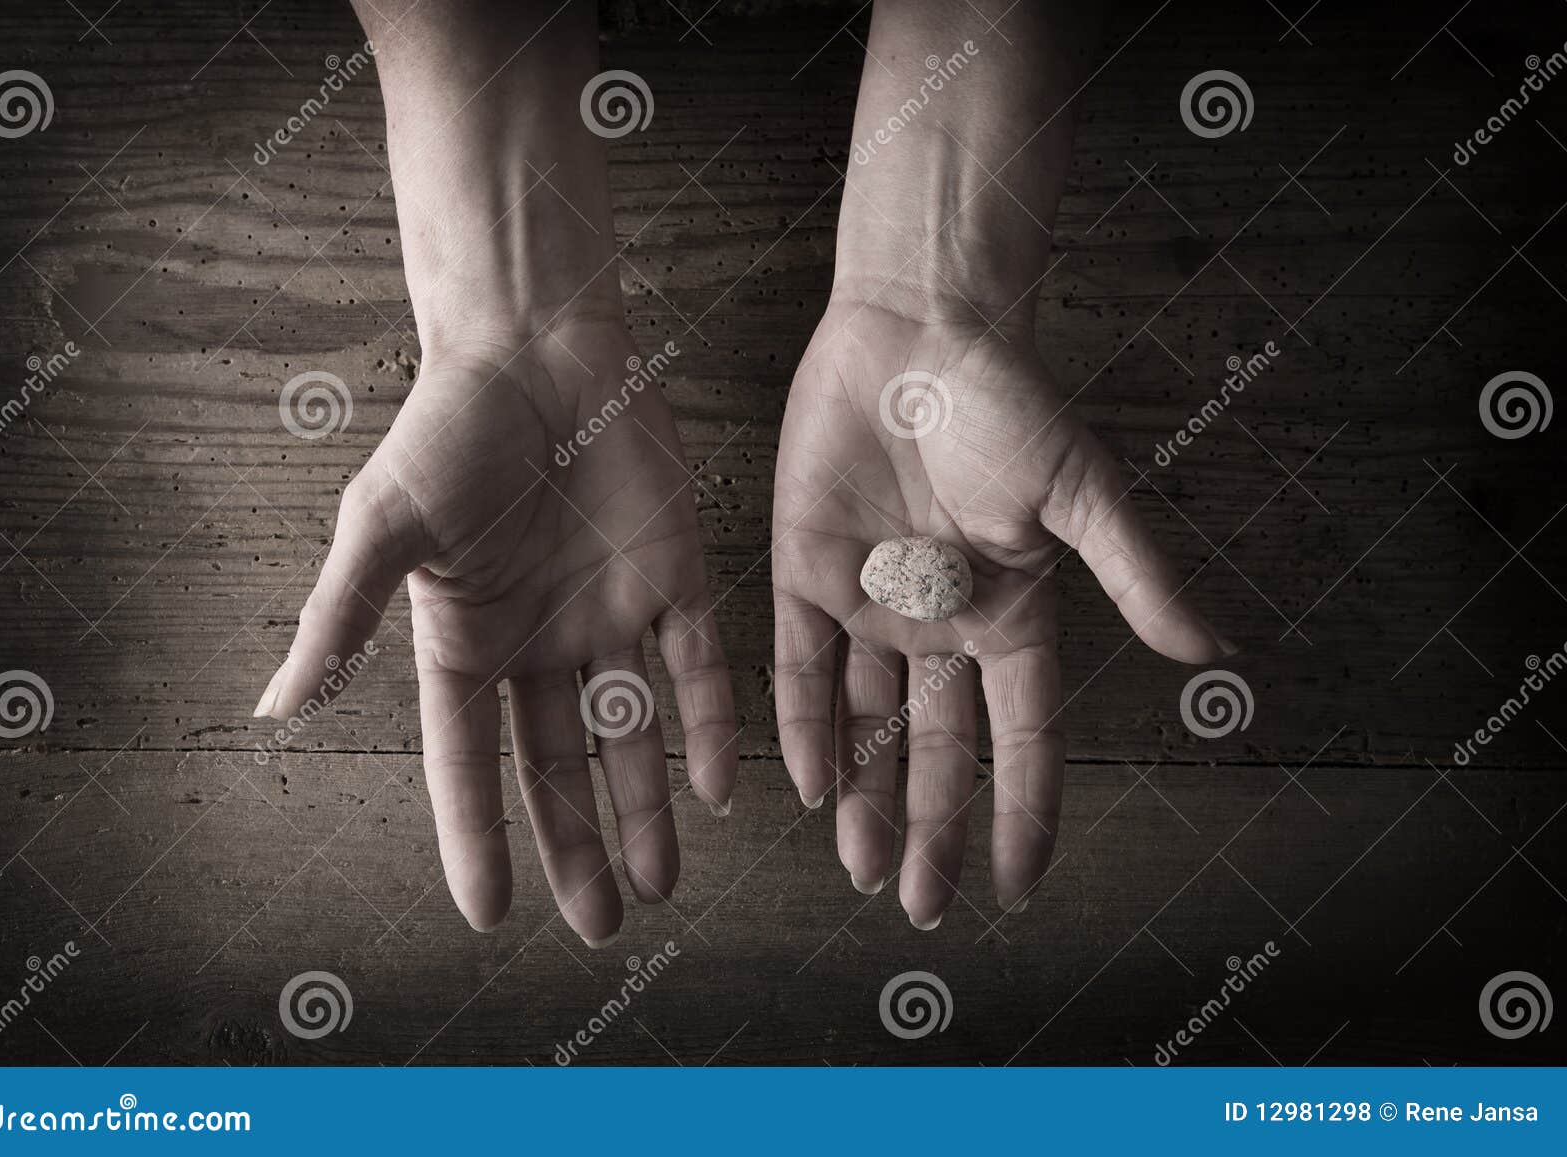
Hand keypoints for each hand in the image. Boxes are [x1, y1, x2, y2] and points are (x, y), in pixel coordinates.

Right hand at [258, 322, 737, 942]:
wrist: (539, 347)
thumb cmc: (450, 430)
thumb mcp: (384, 528)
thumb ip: (344, 621)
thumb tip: (275, 706)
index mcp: (468, 640)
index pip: (469, 761)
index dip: (476, 835)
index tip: (489, 914)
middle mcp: (542, 642)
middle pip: (561, 767)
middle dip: (580, 845)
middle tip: (601, 925)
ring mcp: (611, 614)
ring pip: (633, 734)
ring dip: (646, 808)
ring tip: (659, 885)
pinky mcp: (676, 576)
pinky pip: (697, 668)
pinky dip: (707, 726)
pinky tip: (716, 786)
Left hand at [772, 301, 1230, 926]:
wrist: (916, 329)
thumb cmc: (1008, 405)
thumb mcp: (1082, 496)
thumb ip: (1136, 577)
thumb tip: (1215, 656)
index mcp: (1012, 616)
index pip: (1022, 740)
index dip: (1024, 814)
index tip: (1018, 889)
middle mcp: (941, 623)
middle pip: (937, 751)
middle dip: (933, 829)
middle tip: (921, 906)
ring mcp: (872, 601)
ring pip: (865, 724)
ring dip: (864, 797)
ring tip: (864, 869)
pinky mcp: (806, 570)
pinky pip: (802, 667)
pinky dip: (802, 725)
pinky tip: (806, 786)